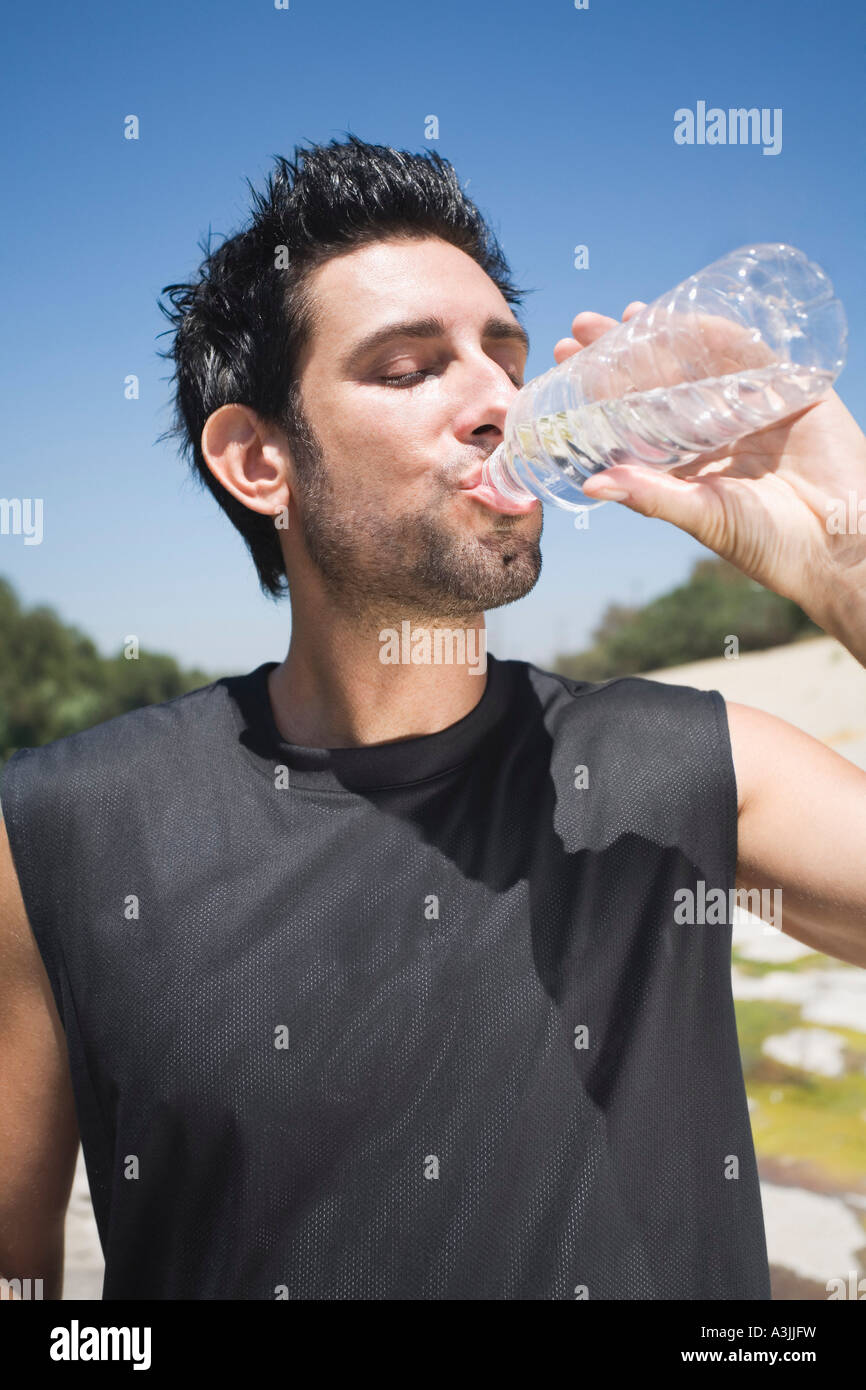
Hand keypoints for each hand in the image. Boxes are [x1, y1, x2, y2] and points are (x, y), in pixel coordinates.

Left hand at [553, 304, 865, 659]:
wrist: (843, 544)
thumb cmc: (771, 544)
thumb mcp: (704, 517)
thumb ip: (652, 497)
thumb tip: (592, 484)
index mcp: (687, 466)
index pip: (632, 421)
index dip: (599, 395)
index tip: (564, 371)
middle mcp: (713, 434)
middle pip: (657, 383)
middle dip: (620, 355)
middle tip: (581, 329)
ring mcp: (751, 410)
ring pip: (698, 362)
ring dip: (661, 336)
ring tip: (624, 313)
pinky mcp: (790, 392)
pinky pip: (751, 354)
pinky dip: (718, 332)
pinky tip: (684, 315)